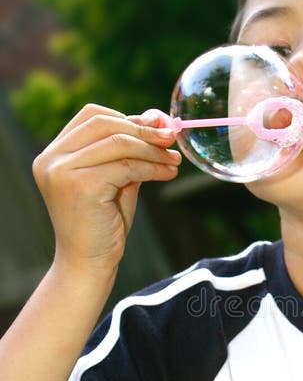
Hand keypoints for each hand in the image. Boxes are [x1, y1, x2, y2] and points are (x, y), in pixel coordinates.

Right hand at [33, 104, 180, 277]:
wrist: (88, 264)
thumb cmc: (103, 224)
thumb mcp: (117, 179)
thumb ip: (131, 150)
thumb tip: (157, 117)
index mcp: (54, 153)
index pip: (92, 116)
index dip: (129, 117)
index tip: (159, 127)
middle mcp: (51, 159)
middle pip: (105, 124)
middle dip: (144, 130)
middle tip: (172, 140)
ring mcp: (62, 171)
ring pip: (118, 143)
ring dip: (153, 150)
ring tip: (174, 160)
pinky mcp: (80, 185)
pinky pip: (126, 165)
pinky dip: (152, 167)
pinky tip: (168, 173)